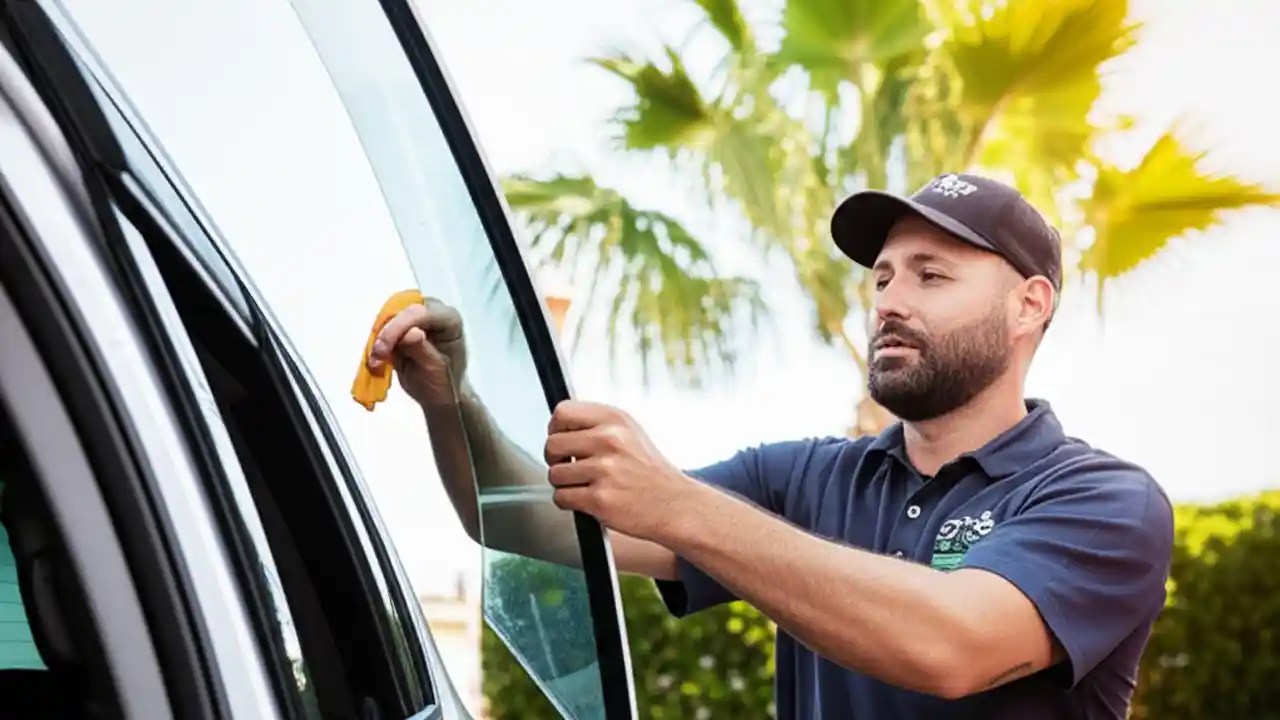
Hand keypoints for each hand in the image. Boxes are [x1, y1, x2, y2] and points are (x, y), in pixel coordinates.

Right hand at [369, 297, 467, 407]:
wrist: (438, 391)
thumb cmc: (444, 383)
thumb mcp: (434, 372)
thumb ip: (422, 351)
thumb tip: (410, 332)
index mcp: (449, 319)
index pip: (421, 313)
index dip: (398, 327)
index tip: (383, 349)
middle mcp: (435, 310)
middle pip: (403, 309)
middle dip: (387, 332)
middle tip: (378, 357)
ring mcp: (418, 314)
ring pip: (389, 315)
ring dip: (379, 338)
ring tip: (378, 361)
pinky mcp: (404, 321)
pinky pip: (384, 324)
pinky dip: (378, 341)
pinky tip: (378, 359)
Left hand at [544, 400, 693, 542]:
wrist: (676, 505)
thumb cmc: (651, 473)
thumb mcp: (630, 433)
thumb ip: (598, 425)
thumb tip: (559, 426)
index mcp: (615, 419)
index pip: (563, 412)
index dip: (555, 428)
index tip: (561, 439)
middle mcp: (610, 440)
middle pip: (552, 444)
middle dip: (555, 459)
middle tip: (568, 466)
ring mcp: (604, 469)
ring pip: (555, 474)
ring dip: (564, 484)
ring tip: (584, 485)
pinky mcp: (599, 498)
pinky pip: (561, 497)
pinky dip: (568, 502)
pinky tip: (587, 500)